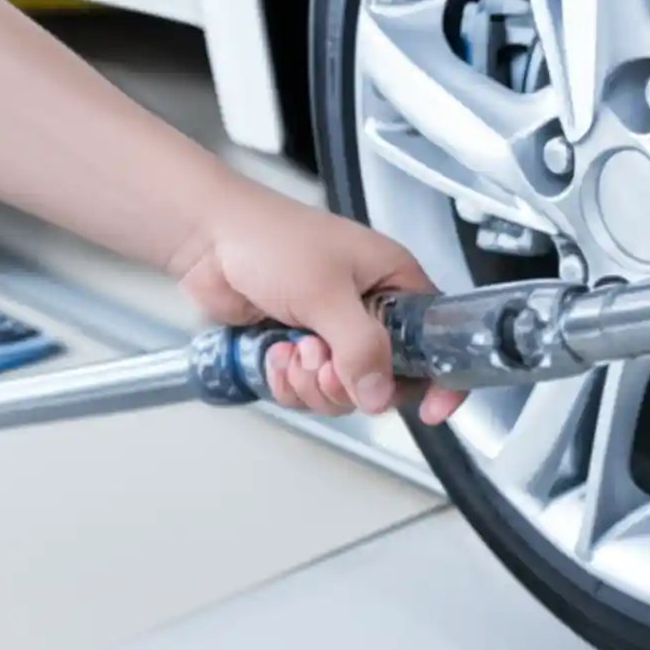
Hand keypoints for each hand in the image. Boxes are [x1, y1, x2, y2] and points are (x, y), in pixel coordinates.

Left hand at [172, 186, 463, 424]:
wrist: (208, 239)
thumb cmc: (269, 238)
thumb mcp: (325, 293)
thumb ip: (360, 347)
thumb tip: (380, 394)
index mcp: (394, 283)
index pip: (437, 341)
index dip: (440, 379)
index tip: (431, 410)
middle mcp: (371, 310)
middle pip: (385, 379)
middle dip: (347, 382)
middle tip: (319, 360)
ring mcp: (334, 331)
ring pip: (344, 390)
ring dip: (311, 383)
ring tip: (290, 350)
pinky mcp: (300, 347)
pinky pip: (308, 389)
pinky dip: (288, 382)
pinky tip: (273, 353)